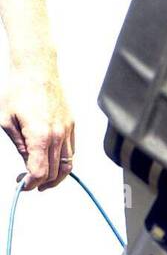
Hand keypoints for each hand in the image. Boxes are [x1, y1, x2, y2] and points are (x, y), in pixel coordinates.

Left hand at [1, 60, 74, 190]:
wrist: (37, 68)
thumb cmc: (19, 90)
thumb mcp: (7, 120)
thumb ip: (19, 146)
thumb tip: (27, 163)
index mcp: (40, 135)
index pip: (39, 172)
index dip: (30, 184)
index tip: (23, 185)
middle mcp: (57, 136)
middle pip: (54, 173)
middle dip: (40, 182)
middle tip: (27, 181)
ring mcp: (67, 131)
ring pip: (67, 166)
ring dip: (55, 177)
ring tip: (43, 180)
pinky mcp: (71, 126)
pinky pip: (70, 152)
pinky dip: (62, 162)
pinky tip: (51, 162)